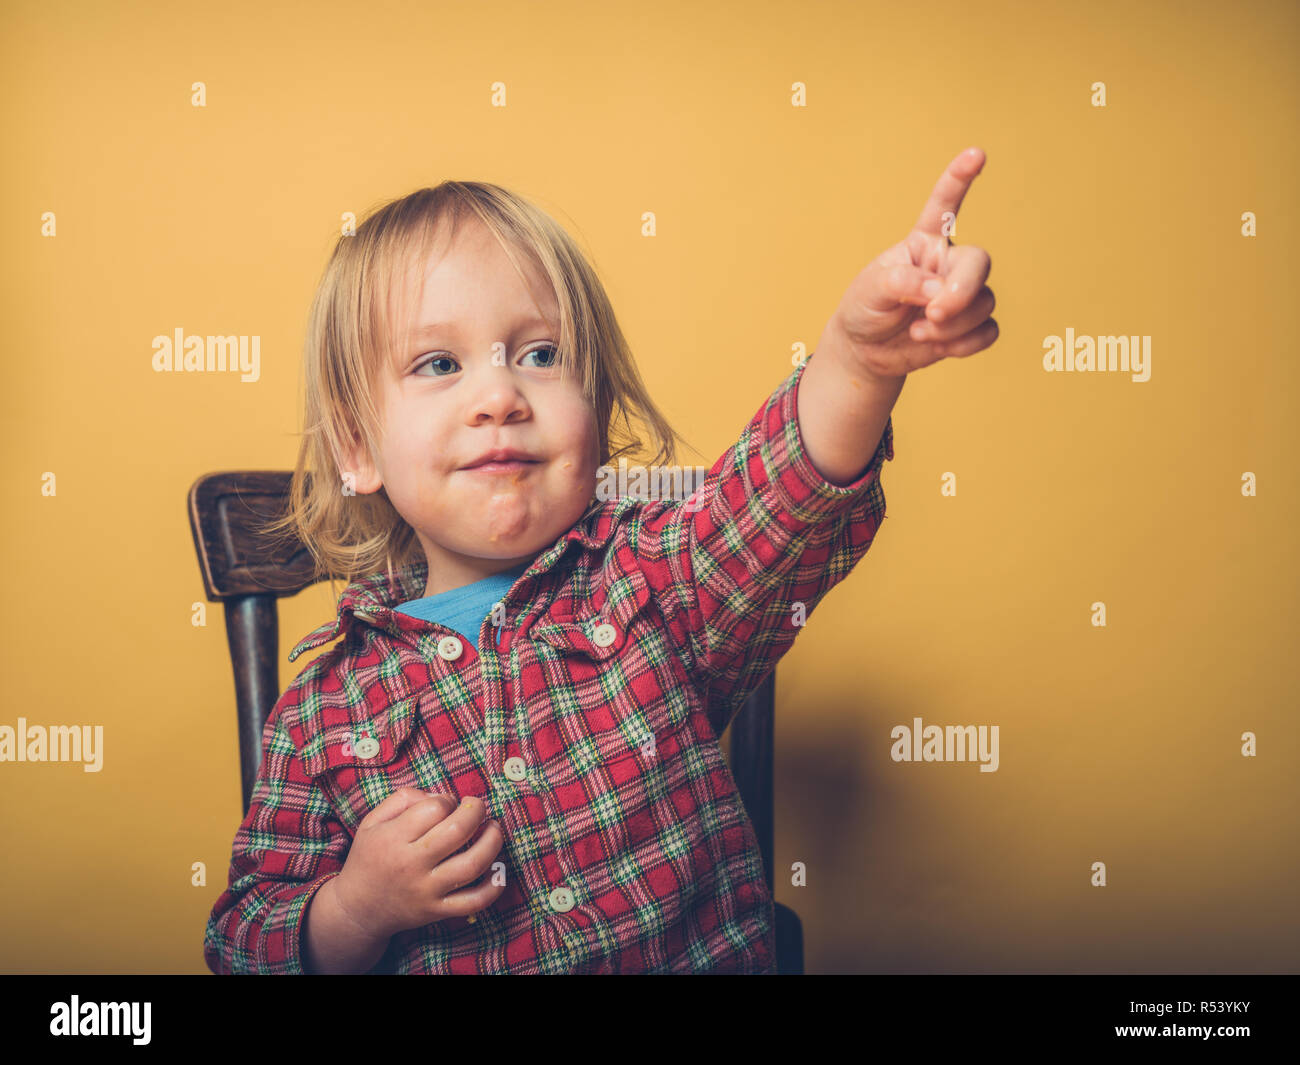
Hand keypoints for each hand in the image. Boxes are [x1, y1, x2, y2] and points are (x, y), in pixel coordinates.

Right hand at [333, 789, 506, 940]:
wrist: (358, 909)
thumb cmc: (370, 857)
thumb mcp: (372, 822)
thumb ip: (403, 799)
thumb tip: (440, 795)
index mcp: (393, 839)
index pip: (433, 809)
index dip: (447, 799)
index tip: (448, 803)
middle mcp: (411, 865)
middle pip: (457, 831)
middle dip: (476, 811)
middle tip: (478, 807)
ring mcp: (427, 890)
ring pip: (471, 865)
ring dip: (492, 842)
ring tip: (494, 829)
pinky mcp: (438, 911)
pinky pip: (474, 902)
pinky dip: (494, 887)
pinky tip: (499, 870)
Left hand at [825, 146, 997, 380]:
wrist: (865, 350)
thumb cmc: (865, 310)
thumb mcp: (870, 290)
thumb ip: (903, 282)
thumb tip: (939, 292)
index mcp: (924, 243)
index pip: (945, 205)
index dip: (960, 179)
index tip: (977, 153)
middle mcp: (948, 264)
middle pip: (979, 262)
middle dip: (962, 290)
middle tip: (934, 312)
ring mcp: (962, 295)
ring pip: (984, 302)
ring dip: (953, 324)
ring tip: (920, 330)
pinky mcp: (970, 326)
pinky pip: (989, 331)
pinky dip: (966, 343)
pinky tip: (940, 347)